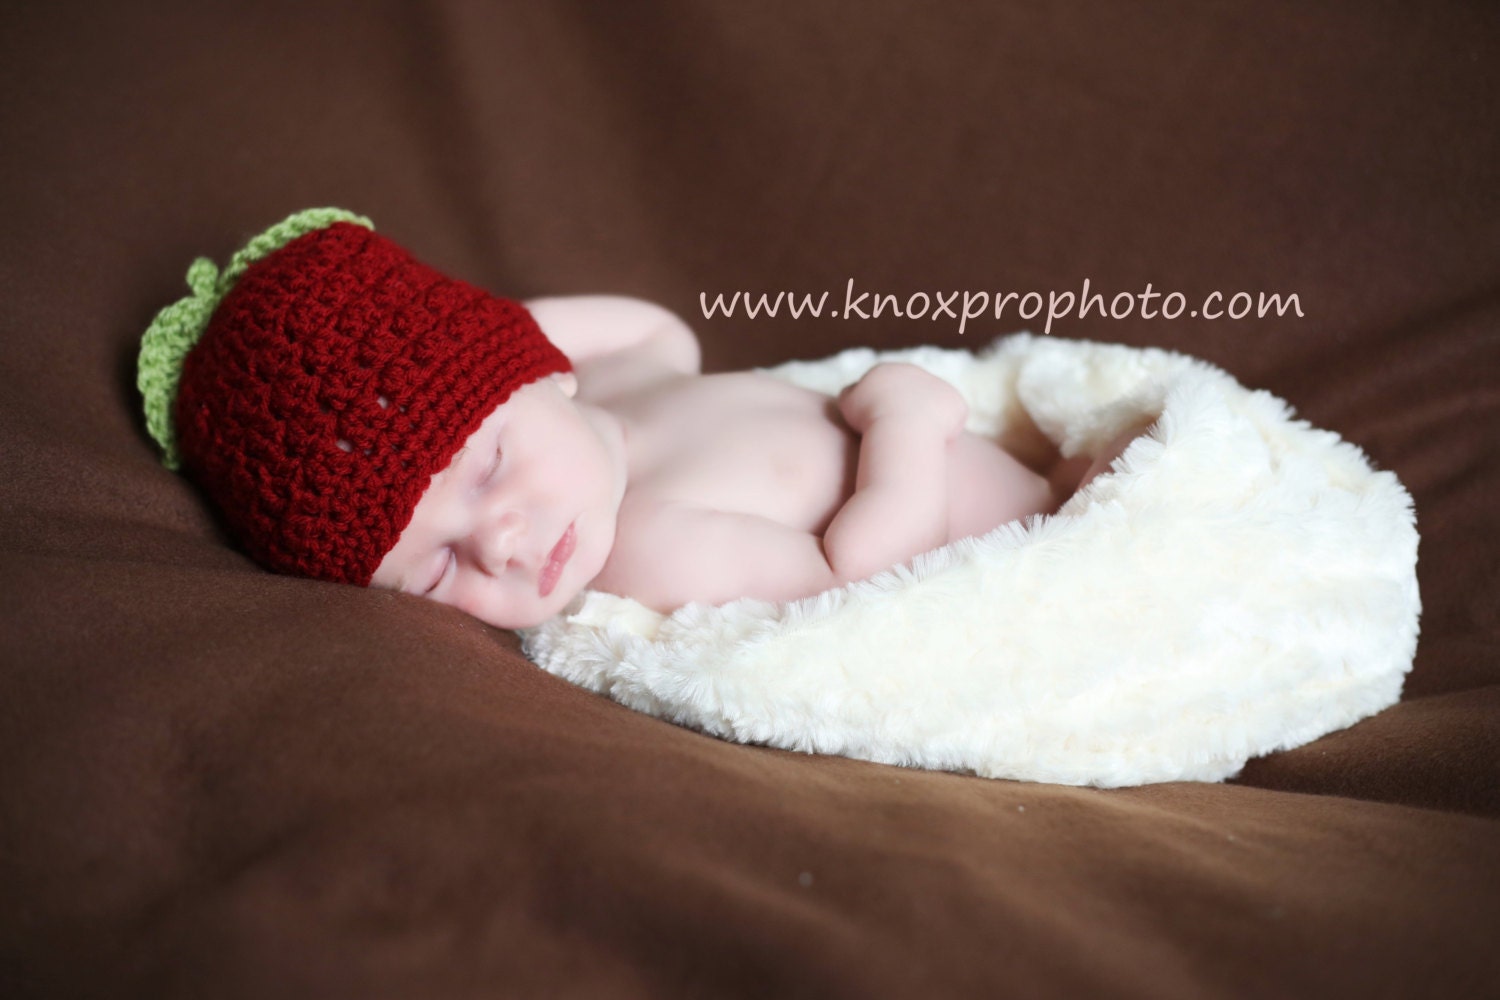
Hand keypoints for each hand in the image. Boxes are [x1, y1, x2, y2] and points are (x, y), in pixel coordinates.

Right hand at [836, 362, 966, 436]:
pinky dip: (946, 429)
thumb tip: (852, 392)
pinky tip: (936, 442)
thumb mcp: (847, 402)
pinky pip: (952, 417)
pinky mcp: (956, 402)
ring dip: (928, 417)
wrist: (901, 425)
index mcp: (886, 370)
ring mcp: (938, 386)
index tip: (881, 422)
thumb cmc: (870, 417)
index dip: (881, 404)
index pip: (883, 384)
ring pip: (934, 402)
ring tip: (920, 438)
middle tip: (903, 431)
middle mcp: (914, 372)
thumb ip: (850, 393)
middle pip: (911, 390)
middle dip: (908, 407)